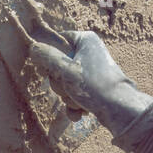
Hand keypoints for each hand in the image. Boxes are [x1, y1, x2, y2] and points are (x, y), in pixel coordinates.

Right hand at [8, 0, 152, 137]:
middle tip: (68, 88)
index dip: (50, 56)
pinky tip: (81, 112)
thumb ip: (47, 57)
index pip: (58, 41)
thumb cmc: (94, 85)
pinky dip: (75, 104)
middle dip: (60, 83)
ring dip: (67, 96)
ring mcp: (92, 71)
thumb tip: (33, 47)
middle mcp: (90, 52)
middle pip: (59, 64)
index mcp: (85, 40)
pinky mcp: (94, 87)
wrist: (120, 110)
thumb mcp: (65, 69)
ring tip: (79, 101)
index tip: (48, 69)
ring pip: (66, 82)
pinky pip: (75, 93)